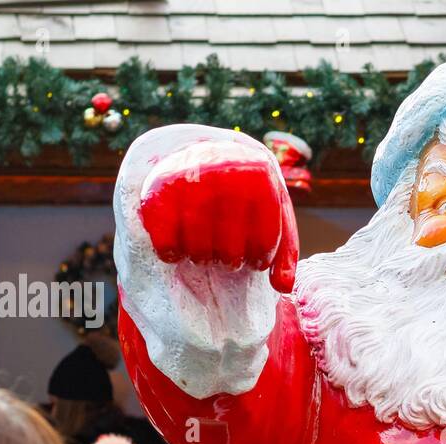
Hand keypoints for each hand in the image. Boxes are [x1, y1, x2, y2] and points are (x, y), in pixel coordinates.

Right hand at [139, 139, 298, 292]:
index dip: (259, 259)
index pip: (264, 244)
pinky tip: (177, 250)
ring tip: (206, 248)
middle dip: (229, 260)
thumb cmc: (249, 194)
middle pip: (229, 253)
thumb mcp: (275, 213)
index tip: (253, 258)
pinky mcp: (159, 189)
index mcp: (259, 177)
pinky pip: (166, 242)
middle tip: (226, 252)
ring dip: (202, 258)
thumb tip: (283, 288)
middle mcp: (224, 174)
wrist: (209, 153)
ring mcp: (189, 180)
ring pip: (198, 252)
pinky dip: (171, 254)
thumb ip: (285, 251)